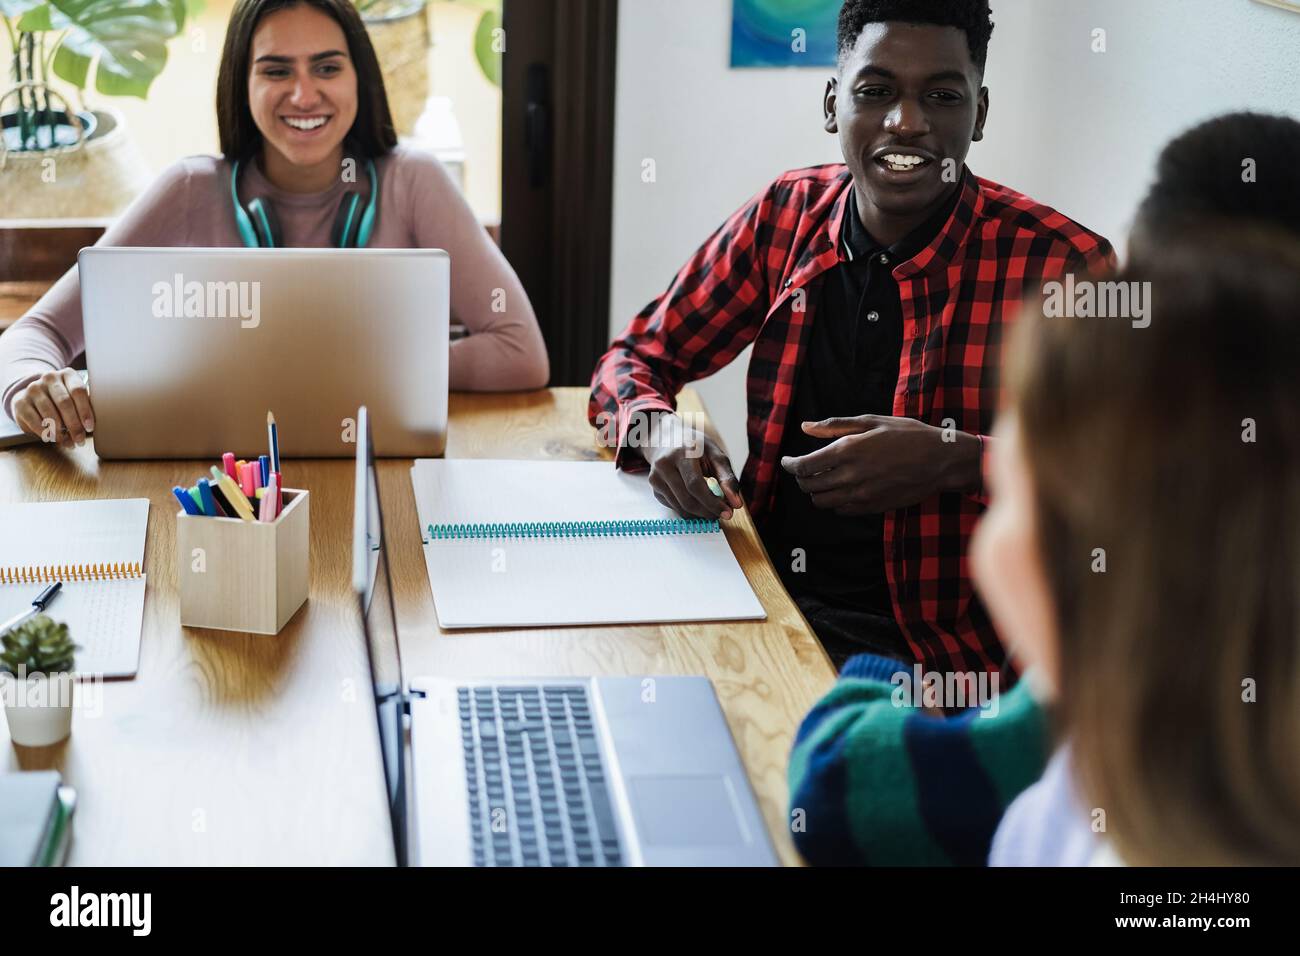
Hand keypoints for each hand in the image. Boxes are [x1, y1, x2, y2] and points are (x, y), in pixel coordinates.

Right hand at [11, 369, 94, 447]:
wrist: (34, 396)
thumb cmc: (63, 400)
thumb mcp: (75, 398)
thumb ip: (84, 407)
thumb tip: (90, 428)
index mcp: (67, 374)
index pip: (78, 391)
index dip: (85, 411)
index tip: (89, 428)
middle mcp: (49, 378)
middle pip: (64, 402)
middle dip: (74, 424)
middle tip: (80, 439)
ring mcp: (33, 388)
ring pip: (49, 412)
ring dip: (59, 431)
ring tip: (67, 442)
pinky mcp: (20, 402)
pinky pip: (34, 420)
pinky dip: (45, 432)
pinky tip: (53, 438)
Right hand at [641, 412, 743, 519]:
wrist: (666, 437)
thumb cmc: (695, 446)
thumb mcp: (715, 453)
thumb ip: (727, 478)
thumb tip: (736, 504)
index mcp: (682, 452)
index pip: (695, 484)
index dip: (712, 502)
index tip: (728, 512)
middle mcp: (664, 464)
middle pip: (687, 499)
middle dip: (708, 511)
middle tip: (722, 513)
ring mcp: (655, 476)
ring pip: (680, 507)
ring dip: (700, 513)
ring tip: (712, 508)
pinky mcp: (653, 487)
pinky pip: (674, 506)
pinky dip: (689, 510)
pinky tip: (697, 501)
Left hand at [780, 414, 979, 514]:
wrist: (940, 460)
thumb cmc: (907, 435)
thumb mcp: (871, 421)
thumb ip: (835, 426)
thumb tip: (805, 427)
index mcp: (847, 450)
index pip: (804, 466)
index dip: (790, 465)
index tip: (787, 461)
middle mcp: (850, 476)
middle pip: (809, 486)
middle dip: (802, 478)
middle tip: (805, 469)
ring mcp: (861, 495)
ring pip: (822, 502)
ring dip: (816, 492)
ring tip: (822, 480)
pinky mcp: (872, 507)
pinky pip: (841, 510)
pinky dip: (835, 502)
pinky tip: (843, 489)